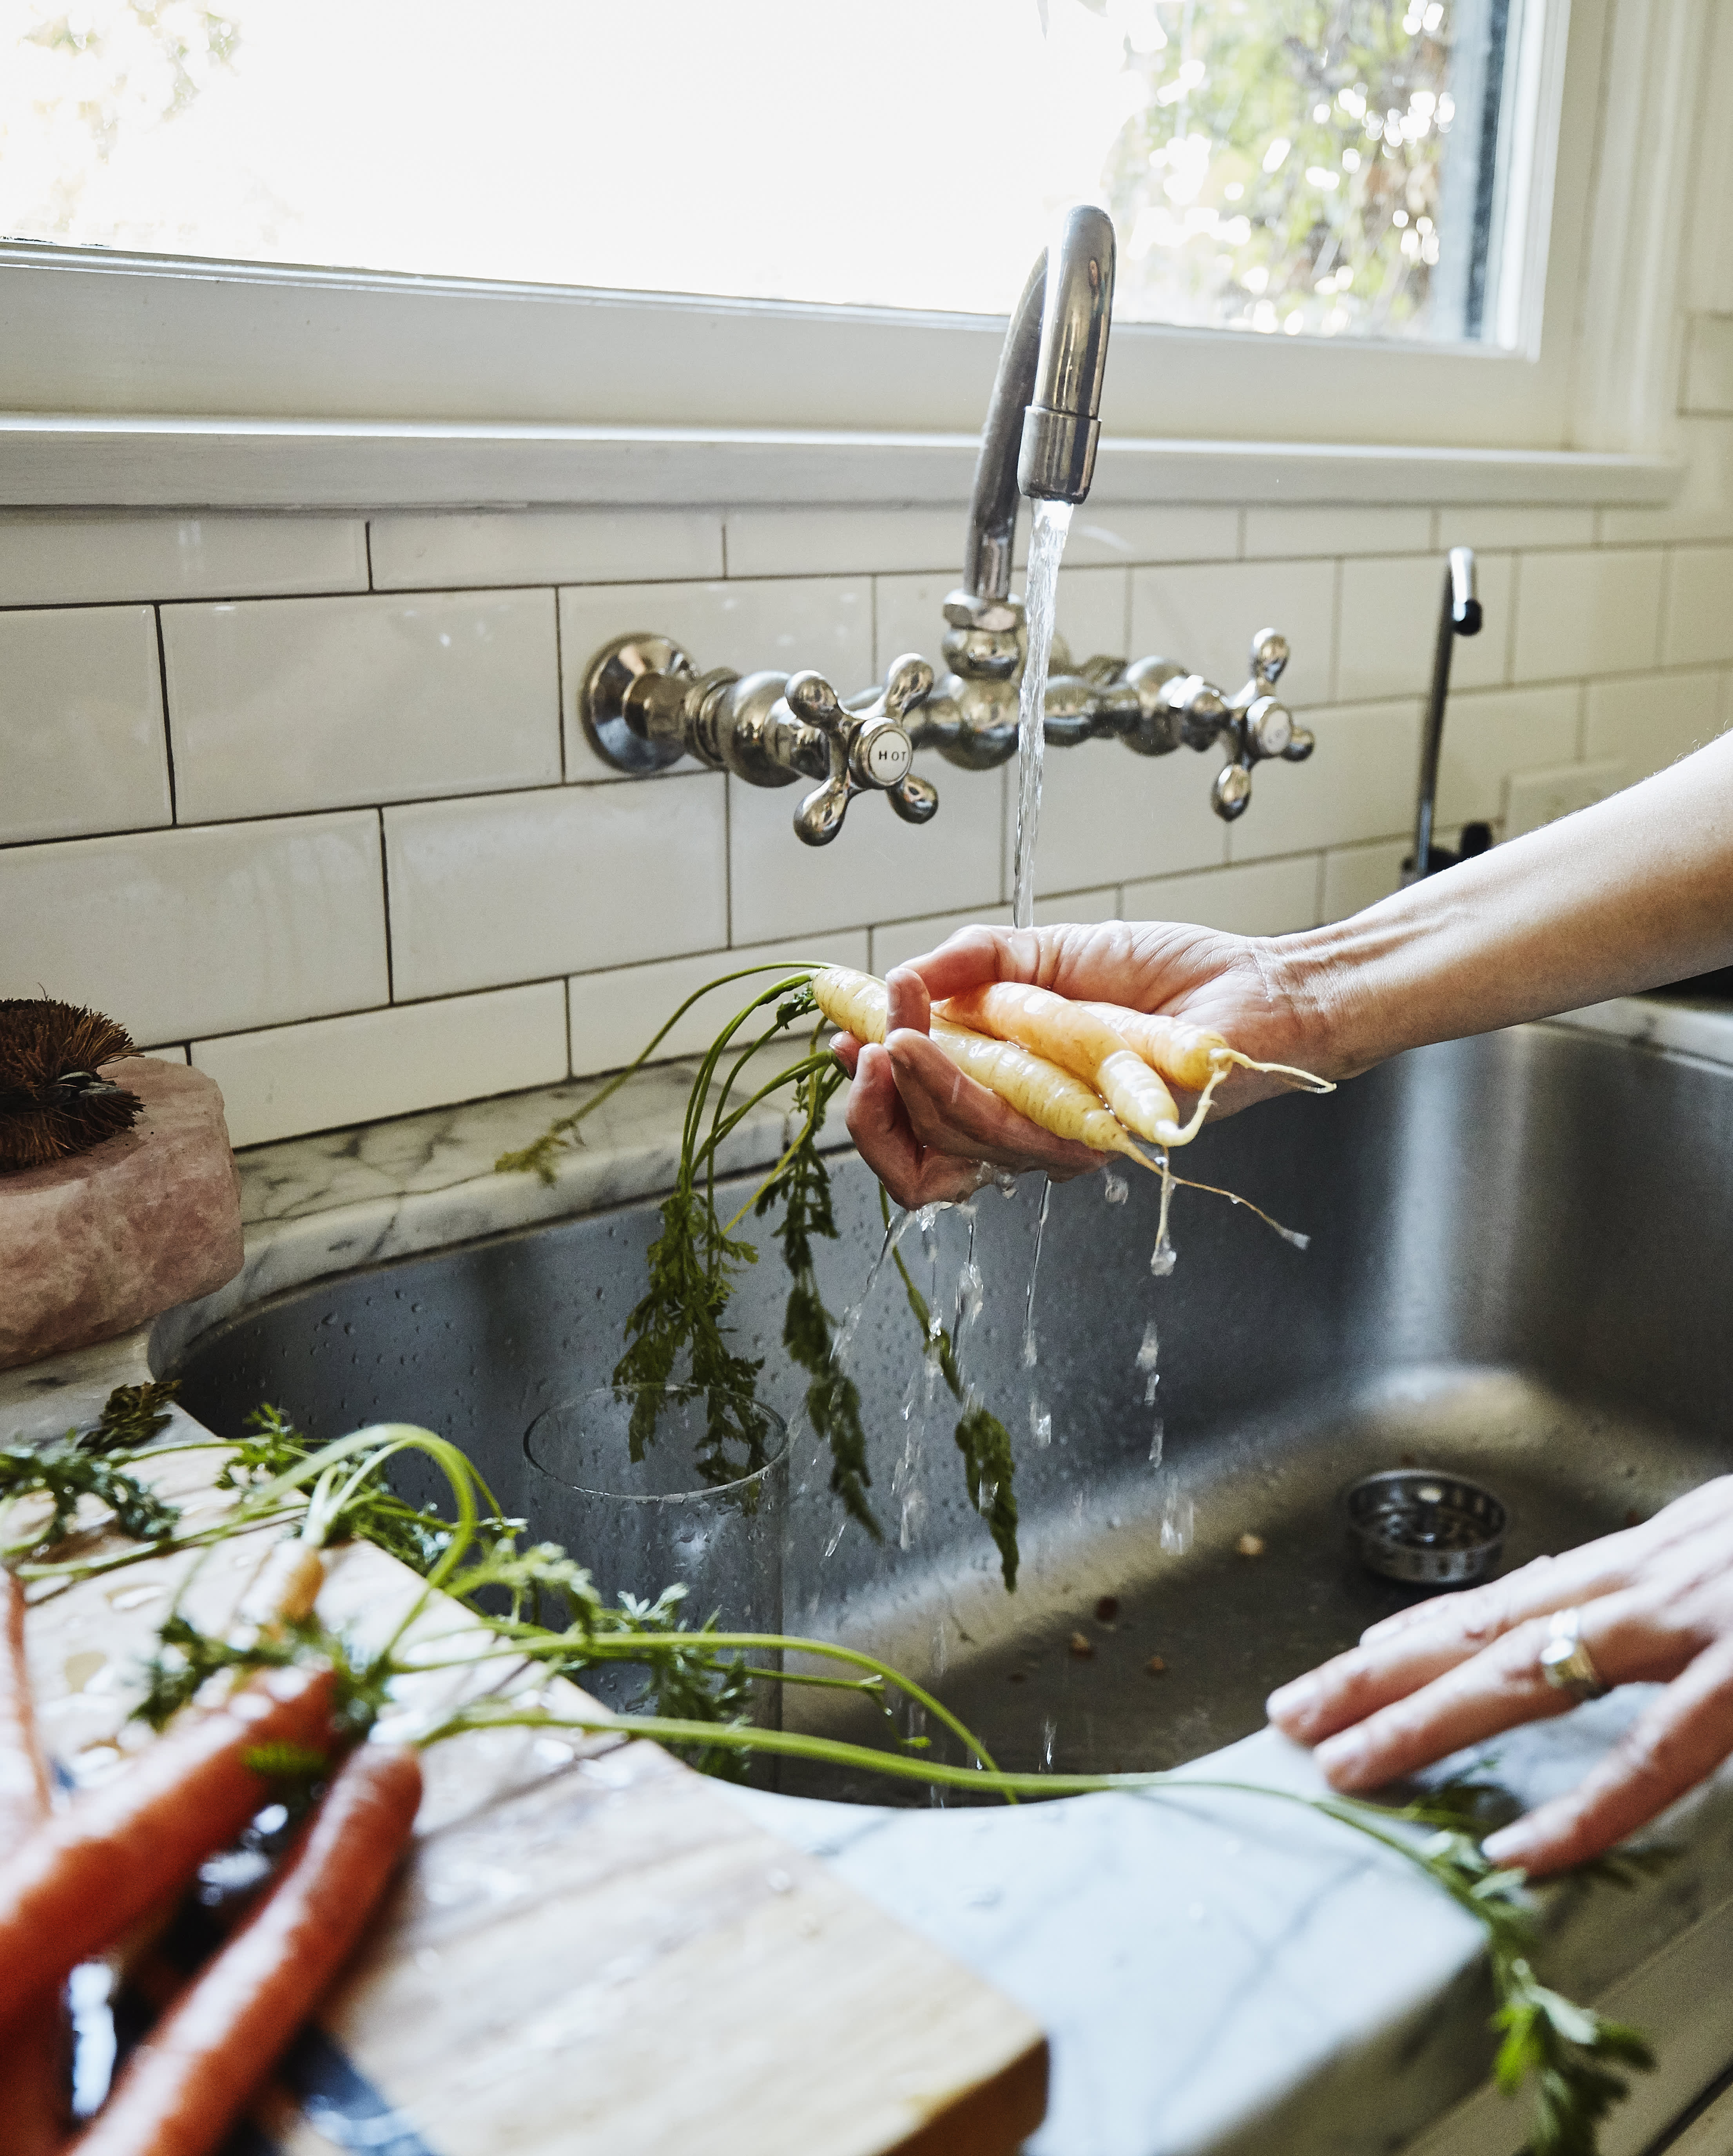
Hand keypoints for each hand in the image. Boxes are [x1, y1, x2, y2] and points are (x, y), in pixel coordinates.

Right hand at [832, 920, 1339, 1210]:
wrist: (1253, 986)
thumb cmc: (1166, 975)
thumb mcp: (1048, 952)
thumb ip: (973, 961)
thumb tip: (901, 976)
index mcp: (1013, 1093)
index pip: (924, 1135)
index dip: (874, 1105)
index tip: (845, 1046)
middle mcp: (1034, 1130)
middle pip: (928, 1148)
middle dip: (880, 1096)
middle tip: (866, 1038)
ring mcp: (1065, 1140)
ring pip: (962, 1141)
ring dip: (916, 1085)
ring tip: (895, 1033)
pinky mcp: (1100, 1141)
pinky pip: (1016, 1135)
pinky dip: (963, 1090)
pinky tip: (934, 1045)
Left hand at [1266, 1477, 1732, 1875]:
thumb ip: (1679, 1594)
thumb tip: (1630, 1623)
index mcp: (1655, 1557)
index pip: (1515, 1594)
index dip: (1426, 1626)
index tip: (1356, 1657)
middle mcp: (1653, 1577)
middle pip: (1486, 1628)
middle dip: (1378, 1672)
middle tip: (1294, 1712)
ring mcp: (1690, 1621)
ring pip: (1527, 1673)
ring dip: (1424, 1719)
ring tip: (1344, 1765)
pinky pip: (1651, 1755)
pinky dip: (1583, 1810)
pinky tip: (1517, 1851)